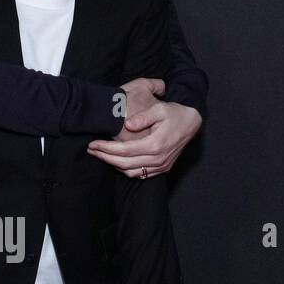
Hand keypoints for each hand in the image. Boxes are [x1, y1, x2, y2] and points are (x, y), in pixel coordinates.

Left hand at [87, 99, 201, 177]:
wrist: (192, 122)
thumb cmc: (174, 113)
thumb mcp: (160, 108)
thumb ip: (143, 116)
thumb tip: (128, 124)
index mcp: (155, 144)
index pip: (124, 151)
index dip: (106, 149)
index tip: (93, 144)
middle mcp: (158, 159)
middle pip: (125, 164)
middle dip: (105, 157)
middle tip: (91, 150)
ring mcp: (161, 165)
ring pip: (131, 172)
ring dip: (114, 165)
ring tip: (101, 155)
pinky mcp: (163, 168)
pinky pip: (141, 174)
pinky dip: (126, 169)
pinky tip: (116, 160)